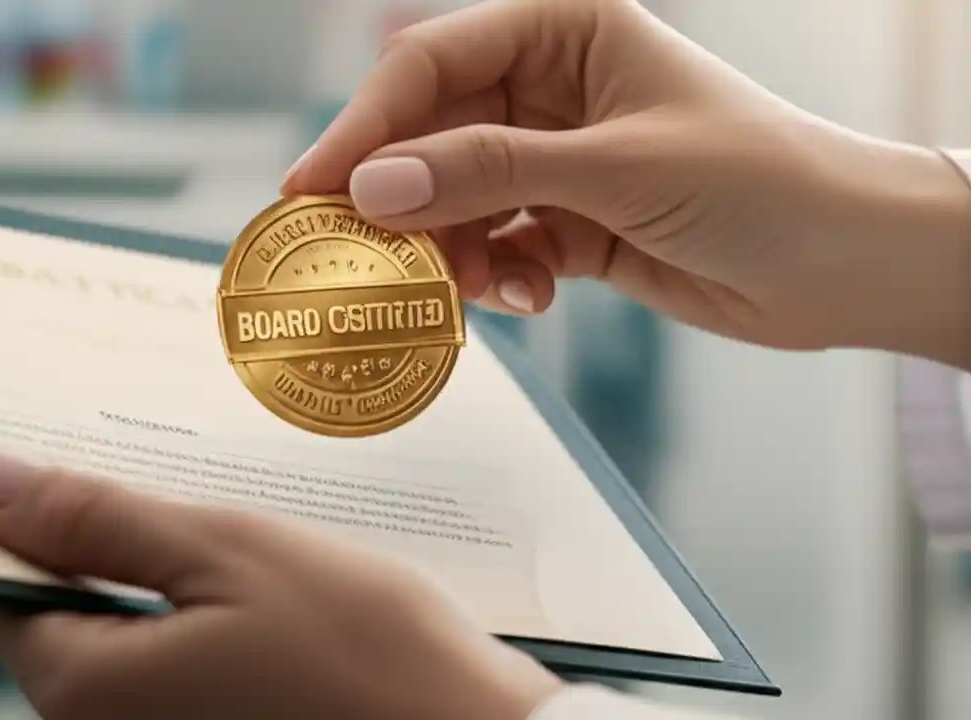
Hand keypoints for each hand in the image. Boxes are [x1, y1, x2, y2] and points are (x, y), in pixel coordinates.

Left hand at [0, 451, 561, 719]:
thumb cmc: (364, 651)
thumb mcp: (225, 553)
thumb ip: (95, 520)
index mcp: (85, 690)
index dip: (1, 516)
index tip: (28, 448)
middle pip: (57, 609)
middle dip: (85, 530)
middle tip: (142, 449)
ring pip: (120, 628)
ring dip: (144, 561)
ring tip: (203, 497)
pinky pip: (170, 654)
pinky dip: (186, 601)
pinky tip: (237, 560)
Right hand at [284, 0, 970, 369]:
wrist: (844, 264)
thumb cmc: (761, 181)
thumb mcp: (617, 166)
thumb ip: (489, 172)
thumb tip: (375, 188)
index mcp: (563, 30)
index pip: (431, 66)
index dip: (364, 127)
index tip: (312, 188)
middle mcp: (549, 88)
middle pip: (429, 138)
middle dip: (402, 202)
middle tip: (365, 259)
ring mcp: (554, 158)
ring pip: (453, 200)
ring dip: (452, 251)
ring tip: (484, 287)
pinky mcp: (565, 221)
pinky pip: (492, 245)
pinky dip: (495, 276)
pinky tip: (532, 295)